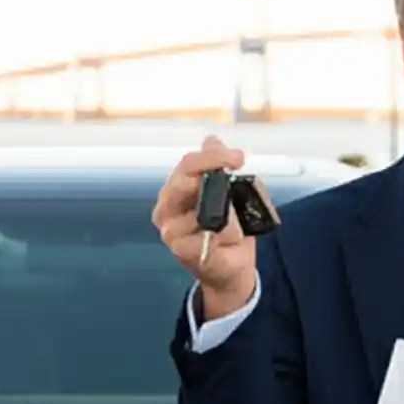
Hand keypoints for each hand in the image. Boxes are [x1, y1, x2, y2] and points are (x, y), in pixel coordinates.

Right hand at [152, 135, 256, 315]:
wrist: (231, 265)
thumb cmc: (227, 226)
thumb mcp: (229, 190)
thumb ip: (217, 163)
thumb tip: (211, 139)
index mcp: (174, 189)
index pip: (188, 164)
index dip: (212, 157)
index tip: (238, 157)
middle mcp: (166, 209)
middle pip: (184, 180)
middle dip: (214, 175)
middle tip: (235, 172)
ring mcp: (170, 231)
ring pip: (206, 211)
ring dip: (229, 218)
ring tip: (232, 227)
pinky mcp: (181, 251)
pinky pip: (211, 235)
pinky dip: (227, 238)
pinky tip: (225, 244)